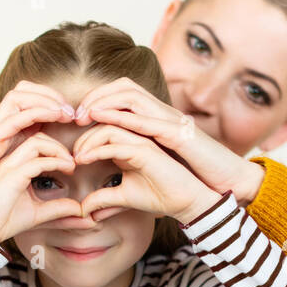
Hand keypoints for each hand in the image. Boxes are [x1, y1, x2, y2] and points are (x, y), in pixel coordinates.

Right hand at [0, 81, 79, 239]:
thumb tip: (82, 213)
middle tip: (75, 112)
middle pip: (24, 91)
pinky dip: (37, 113)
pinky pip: (14, 119)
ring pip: (19, 97)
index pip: (30, 107)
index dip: (53, 105)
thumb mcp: (34, 209)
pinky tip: (56, 120)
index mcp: (9, 144)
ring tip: (67, 113)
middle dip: (52, 96)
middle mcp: (1, 135)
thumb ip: (57, 206)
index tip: (77, 120)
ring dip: (45, 100)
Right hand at [0, 133, 83, 243]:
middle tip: (74, 162)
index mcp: (13, 165)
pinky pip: (36, 160)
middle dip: (59, 145)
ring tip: (71, 165)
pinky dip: (55, 161)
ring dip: (59, 150)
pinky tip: (67, 170)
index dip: (56, 149)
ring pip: (37, 141)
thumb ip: (59, 210)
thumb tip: (82, 213)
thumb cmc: (3, 221)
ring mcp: (8, 165)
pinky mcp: (10, 175)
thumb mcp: (38, 214)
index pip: (36, 143)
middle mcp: (9, 161)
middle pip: (38, 137)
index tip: (72, 165)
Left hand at [76, 77, 264, 208]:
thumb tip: (90, 199)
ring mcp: (170, 121)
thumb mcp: (138, 185)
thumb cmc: (177, 189)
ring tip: (84, 115)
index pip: (120, 97)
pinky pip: (147, 118)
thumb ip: (114, 186)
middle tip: (73, 114)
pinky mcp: (178, 134)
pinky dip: (123, 115)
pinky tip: (104, 119)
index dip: (95, 102)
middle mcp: (159, 115)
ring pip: (132, 95)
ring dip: (105, 101)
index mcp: (151, 122)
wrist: (212, 193)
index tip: (73, 119)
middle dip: (95, 96)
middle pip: (123, 87)